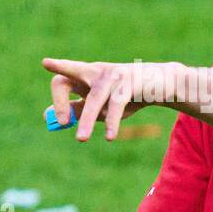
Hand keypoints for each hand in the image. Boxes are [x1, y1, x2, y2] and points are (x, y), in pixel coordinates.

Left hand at [42, 57, 183, 141]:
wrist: (162, 83)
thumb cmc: (128, 95)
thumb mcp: (101, 103)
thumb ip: (77, 108)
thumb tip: (50, 117)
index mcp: (84, 75)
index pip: (61, 81)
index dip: (56, 99)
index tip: (53, 119)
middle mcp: (93, 72)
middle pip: (66, 81)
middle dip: (60, 102)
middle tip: (63, 123)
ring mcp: (111, 76)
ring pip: (93, 99)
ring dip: (87, 120)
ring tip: (81, 139)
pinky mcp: (129, 82)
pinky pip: (116, 104)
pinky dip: (112, 121)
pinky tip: (109, 136)